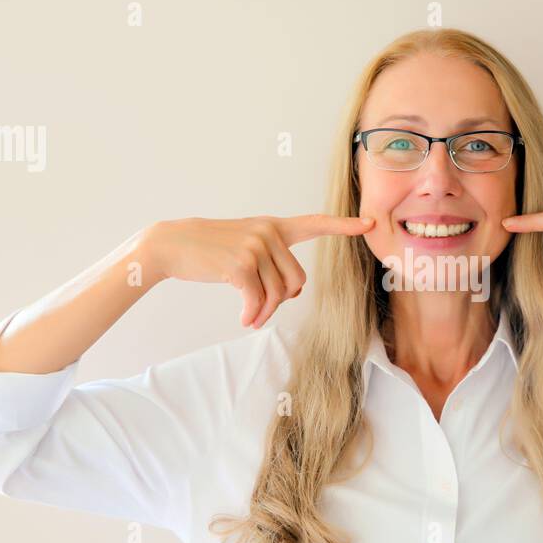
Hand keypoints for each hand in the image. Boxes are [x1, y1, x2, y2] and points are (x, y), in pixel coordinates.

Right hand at [145, 214, 373, 327]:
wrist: (172, 244)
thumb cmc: (211, 251)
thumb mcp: (246, 248)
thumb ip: (272, 263)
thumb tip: (291, 294)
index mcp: (274, 227)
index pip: (314, 223)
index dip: (343, 226)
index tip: (369, 224)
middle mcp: (269, 232)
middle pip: (297, 281)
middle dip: (281, 302)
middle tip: (261, 310)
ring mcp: (256, 246)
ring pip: (278, 294)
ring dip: (264, 312)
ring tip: (250, 315)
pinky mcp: (241, 264)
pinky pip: (259, 300)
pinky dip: (253, 315)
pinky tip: (244, 319)